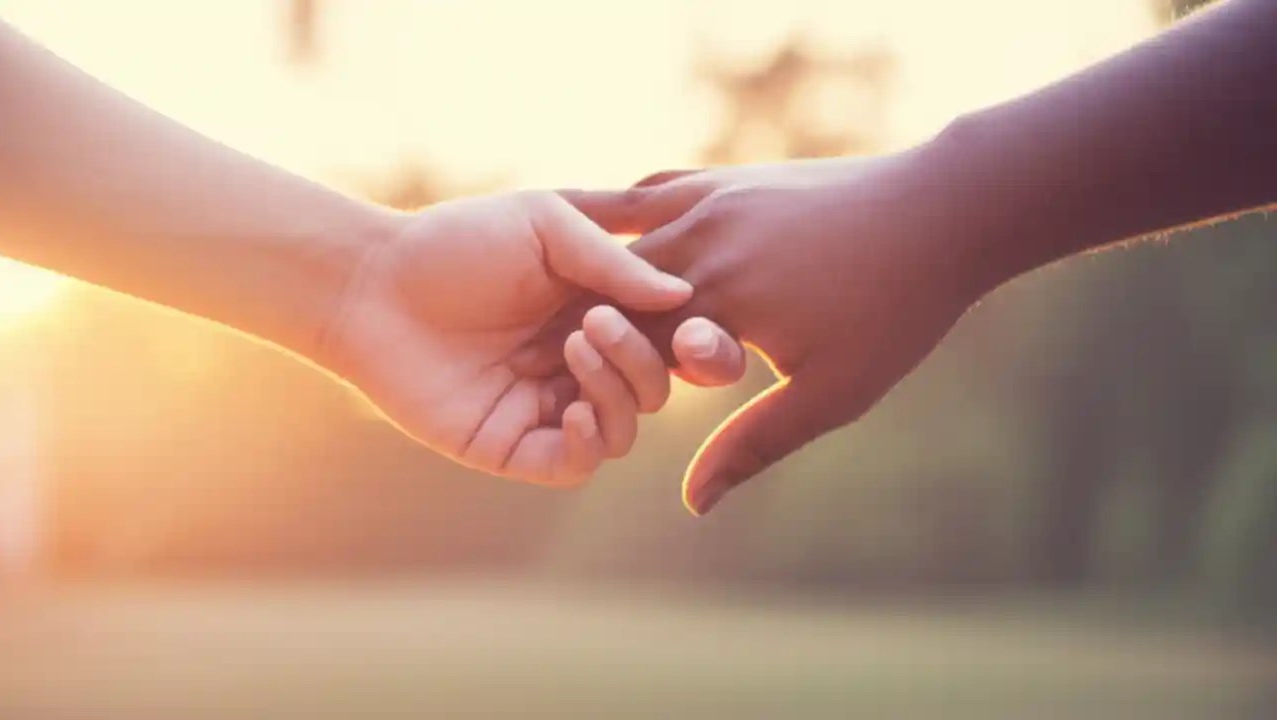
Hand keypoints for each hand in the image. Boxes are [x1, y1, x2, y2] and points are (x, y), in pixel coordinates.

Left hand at [317, 190, 719, 485]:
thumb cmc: (458, 241)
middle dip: (643, 360)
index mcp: (601, 308)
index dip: (698, 340)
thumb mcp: (546, 225)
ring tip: (573, 347)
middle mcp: (583, 362)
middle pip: (658, 388)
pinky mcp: (513, 445)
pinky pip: (578, 465)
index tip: (693, 321)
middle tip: (595, 322)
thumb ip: (614, 261)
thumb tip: (684, 297)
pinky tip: (571, 408)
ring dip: (616, 391)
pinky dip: (590, 442)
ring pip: (624, 428)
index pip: (674, 339)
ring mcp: (549, 406)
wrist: (373, 282)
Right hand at [528, 148, 1001, 511]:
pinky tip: (606, 231)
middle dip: (571, 323)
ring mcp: (714, 198)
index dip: (584, 375)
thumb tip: (693, 502)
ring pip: (622, 234)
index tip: (544, 400)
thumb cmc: (894, 311)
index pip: (625, 344)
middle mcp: (704, 240)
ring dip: (587, 267)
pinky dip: (625, 214)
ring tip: (545, 295)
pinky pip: (655, 190)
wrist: (942, 211)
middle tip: (522, 354)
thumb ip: (752, 444)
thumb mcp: (831, 393)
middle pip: (608, 287)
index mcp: (721, 299)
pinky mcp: (730, 176)